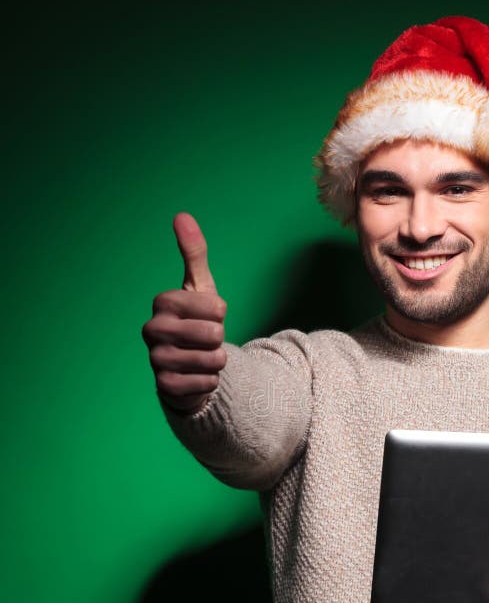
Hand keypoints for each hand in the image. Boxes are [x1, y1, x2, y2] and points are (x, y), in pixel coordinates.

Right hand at [141, 213, 227, 413]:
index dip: (221, 314)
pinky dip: (210, 381)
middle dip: (219, 339)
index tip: (207, 315)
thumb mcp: (200, 287)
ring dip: (217, 361)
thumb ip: (194, 253)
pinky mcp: (165, 387)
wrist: (187, 366)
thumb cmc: (196, 321)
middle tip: (205, 339)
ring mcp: (156, 360)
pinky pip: (207, 383)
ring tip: (202, 357)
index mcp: (163, 303)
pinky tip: (197, 375)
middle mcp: (152, 330)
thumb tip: (182, 215)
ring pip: (213, 360)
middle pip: (215, 334)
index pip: (217, 307)